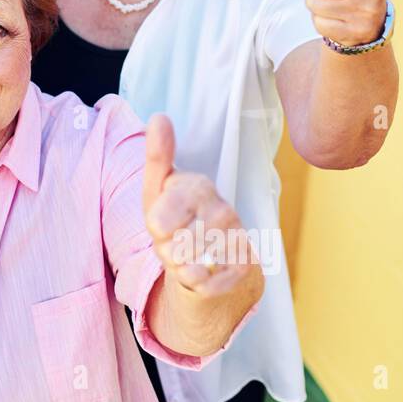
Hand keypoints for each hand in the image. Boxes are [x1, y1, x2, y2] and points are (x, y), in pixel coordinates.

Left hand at [140, 114, 259, 297]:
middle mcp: (223, 210)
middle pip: (177, 245)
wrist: (211, 255)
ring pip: (193, 266)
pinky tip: (199, 274)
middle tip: (172, 244)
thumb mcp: (157, 188)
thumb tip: (159, 117)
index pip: (162, 219)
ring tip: (185, 258)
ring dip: (181, 268)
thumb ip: (158, 155)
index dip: (157, 227)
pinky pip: (209, 284)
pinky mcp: (245, 266)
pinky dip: (197, 284)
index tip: (160, 223)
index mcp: (199, 186)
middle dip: (167, 250)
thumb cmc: (176, 216)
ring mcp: (237, 238)